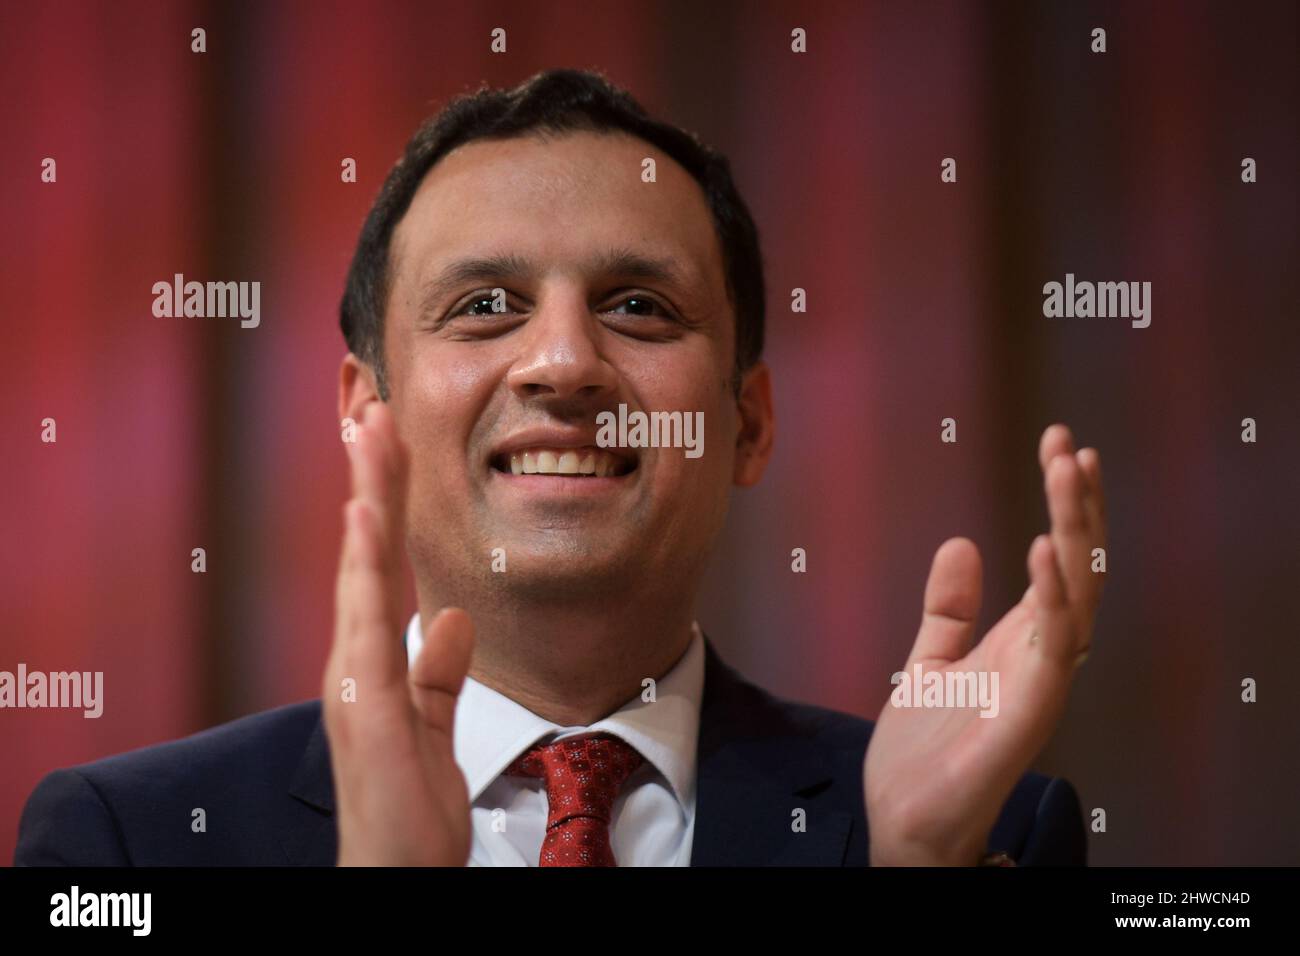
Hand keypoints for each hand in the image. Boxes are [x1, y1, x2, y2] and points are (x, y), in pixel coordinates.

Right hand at [322, 400, 475, 865]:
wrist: (396, 875)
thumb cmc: (408, 810)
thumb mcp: (434, 726)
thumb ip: (440, 673)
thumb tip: (456, 620)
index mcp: (375, 660)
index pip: (381, 564)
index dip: (385, 503)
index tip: (390, 445)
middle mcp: (355, 659)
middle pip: (363, 552)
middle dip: (369, 480)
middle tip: (372, 409)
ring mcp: (354, 679)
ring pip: (358, 571)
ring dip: (364, 499)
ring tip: (368, 433)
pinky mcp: (363, 705)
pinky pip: (365, 623)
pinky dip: (362, 565)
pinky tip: (364, 517)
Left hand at [864, 424, 1105, 864]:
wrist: (904, 819)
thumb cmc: (924, 751)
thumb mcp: (929, 659)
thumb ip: (948, 608)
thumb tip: (961, 543)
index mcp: (1022, 640)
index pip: (1058, 559)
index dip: (1064, 504)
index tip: (1060, 444)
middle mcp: (1042, 655)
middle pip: (1076, 566)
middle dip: (1076, 502)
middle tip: (1067, 441)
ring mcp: (1041, 682)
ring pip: (1077, 594)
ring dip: (1073, 530)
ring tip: (1066, 469)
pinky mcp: (1029, 712)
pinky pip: (1054, 648)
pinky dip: (1054, 596)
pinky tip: (1040, 549)